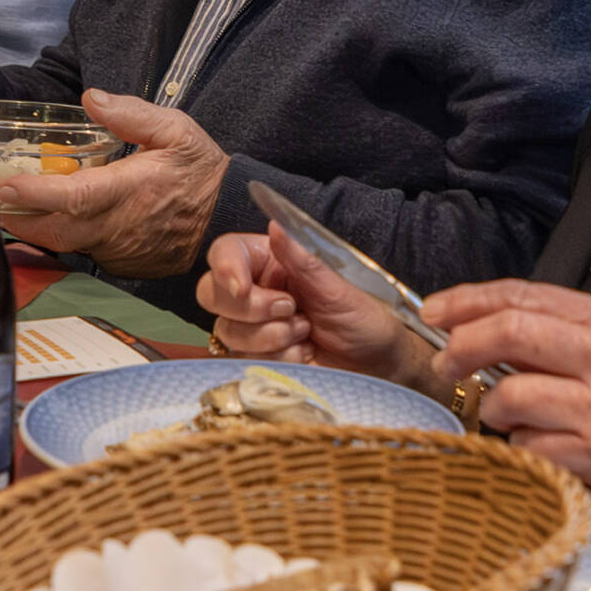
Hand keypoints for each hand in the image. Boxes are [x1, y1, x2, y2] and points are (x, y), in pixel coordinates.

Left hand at [0, 90, 228, 278]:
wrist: (226, 218)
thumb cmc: (201, 171)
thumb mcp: (177, 130)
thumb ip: (132, 114)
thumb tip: (91, 98)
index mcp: (130, 190)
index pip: (72, 197)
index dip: (35, 193)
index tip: (3, 185)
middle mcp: (119, 227)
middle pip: (54, 229)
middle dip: (16, 217)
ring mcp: (119, 251)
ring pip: (64, 244)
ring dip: (35, 228)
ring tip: (12, 204)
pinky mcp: (121, 265)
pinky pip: (83, 252)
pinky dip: (64, 237)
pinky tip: (53, 219)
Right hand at [198, 223, 425, 381]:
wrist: (379, 365)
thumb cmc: (364, 318)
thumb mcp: (337, 288)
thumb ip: (303, 260)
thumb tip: (275, 225)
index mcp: (271, 262)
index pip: (226, 252)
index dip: (225, 266)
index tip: (241, 286)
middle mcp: (255, 291)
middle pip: (211, 293)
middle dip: (250, 307)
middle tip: (290, 309)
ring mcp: (253, 328)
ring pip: (227, 330)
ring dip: (271, 336)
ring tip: (307, 334)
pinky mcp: (257, 359)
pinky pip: (245, 360)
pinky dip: (278, 359)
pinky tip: (304, 355)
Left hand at [424, 280, 590, 554]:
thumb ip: (554, 333)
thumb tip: (472, 326)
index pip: (523, 295)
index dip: (468, 300)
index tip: (434, 312)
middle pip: (511, 332)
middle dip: (463, 346)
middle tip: (446, 362)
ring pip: (512, 394)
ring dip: (495, 408)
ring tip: (510, 417)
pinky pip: (529, 444)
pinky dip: (522, 447)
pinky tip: (541, 446)